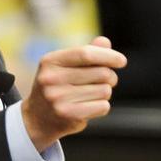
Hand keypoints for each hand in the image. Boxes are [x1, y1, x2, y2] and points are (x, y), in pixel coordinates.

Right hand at [21, 36, 125, 150]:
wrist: (38, 118)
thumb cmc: (57, 86)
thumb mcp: (65, 65)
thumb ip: (86, 53)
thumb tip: (104, 42)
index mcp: (50, 61)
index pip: (86, 53)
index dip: (108, 56)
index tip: (122, 61)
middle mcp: (51, 79)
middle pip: (101, 73)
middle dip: (110, 77)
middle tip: (105, 81)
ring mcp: (58, 98)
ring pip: (105, 91)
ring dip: (105, 92)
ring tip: (92, 95)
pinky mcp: (67, 115)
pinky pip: (102, 106)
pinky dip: (102, 106)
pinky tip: (89, 107)